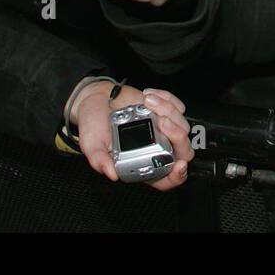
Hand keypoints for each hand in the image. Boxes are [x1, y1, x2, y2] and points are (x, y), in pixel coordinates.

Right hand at [72, 82, 192, 189]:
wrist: (96, 100)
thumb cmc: (95, 127)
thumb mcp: (92, 146)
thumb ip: (100, 161)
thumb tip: (112, 174)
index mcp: (142, 163)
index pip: (166, 178)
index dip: (176, 176)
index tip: (179, 166)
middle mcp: (156, 148)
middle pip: (183, 151)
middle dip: (177, 137)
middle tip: (162, 122)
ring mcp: (164, 130)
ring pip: (182, 126)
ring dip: (167, 110)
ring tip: (147, 102)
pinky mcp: (166, 112)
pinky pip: (178, 107)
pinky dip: (167, 98)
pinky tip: (149, 96)